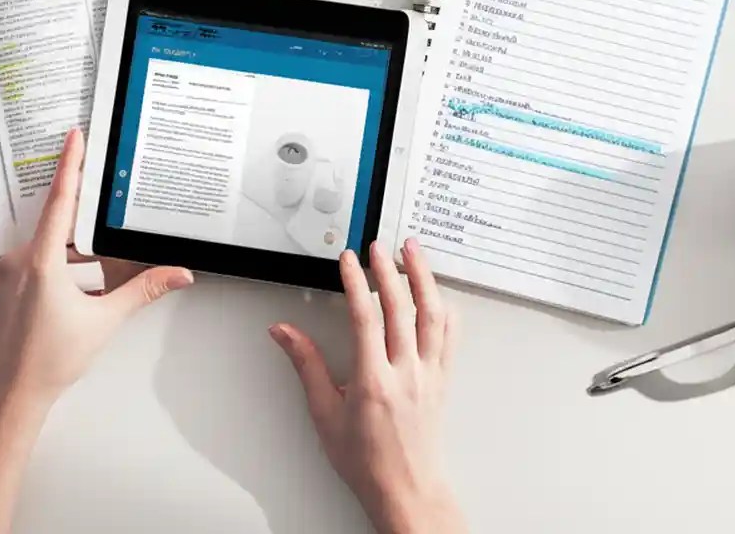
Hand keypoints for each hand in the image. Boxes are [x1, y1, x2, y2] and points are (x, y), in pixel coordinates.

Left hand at [0, 128, 193, 403]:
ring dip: (80, 248)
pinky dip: (66, 263)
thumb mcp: (104, 320)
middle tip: (108, 196)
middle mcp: (21, 260)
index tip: (75, 137)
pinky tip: (87, 281)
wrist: (13, 391)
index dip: (70, 166)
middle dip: (88, 215)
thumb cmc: (49, 359)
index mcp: (42, 262)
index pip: (60, 202)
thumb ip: (143, 290)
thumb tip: (177, 274)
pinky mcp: (11, 285)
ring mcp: (12, 272)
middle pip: (60, 222)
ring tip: (107, 258)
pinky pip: (41, 260)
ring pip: (52, 244)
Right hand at [270, 239, 463, 533]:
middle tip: (379, 245)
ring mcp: (430, 374)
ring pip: (433, 315)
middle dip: (390, 270)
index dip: (357, 283)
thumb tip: (285, 332)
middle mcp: (406, 374)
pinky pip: (449, 336)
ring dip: (424, 278)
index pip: (366, 319)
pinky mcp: (443, 378)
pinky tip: (438, 294)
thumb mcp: (324, 413)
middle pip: (402, 309)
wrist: (405, 488)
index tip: (349, 260)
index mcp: (374, 382)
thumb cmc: (365, 459)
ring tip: (414, 251)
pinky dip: (445, 309)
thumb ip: (306, 366)